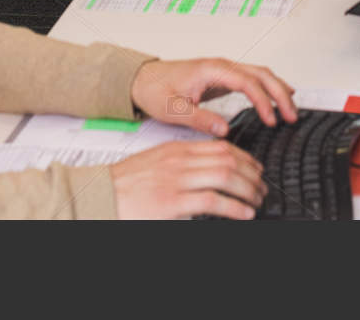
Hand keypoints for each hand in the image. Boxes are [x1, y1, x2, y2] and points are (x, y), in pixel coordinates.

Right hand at [110, 140, 264, 219]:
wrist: (99, 195)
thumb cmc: (125, 184)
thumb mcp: (156, 163)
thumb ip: (181, 164)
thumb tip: (208, 171)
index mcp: (176, 149)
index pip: (221, 147)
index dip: (245, 158)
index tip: (256, 169)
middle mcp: (179, 161)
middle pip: (228, 159)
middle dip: (252, 174)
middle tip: (261, 187)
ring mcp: (176, 180)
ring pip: (225, 176)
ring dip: (248, 190)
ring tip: (256, 201)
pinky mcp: (172, 203)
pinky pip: (213, 201)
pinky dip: (234, 207)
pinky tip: (243, 213)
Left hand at [130, 57, 296, 136]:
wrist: (143, 79)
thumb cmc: (155, 90)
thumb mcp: (173, 109)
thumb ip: (199, 119)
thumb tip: (224, 129)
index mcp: (212, 70)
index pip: (247, 82)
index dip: (263, 101)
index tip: (271, 120)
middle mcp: (222, 66)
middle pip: (261, 74)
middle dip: (280, 93)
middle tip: (291, 115)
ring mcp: (224, 70)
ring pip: (260, 74)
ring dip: (278, 89)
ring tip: (291, 110)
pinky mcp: (224, 77)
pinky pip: (253, 79)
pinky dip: (269, 87)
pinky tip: (277, 97)